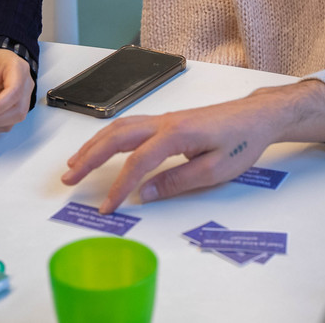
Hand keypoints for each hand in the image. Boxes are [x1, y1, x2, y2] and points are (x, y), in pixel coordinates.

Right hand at [61, 80, 324, 213]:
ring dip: (93, 145)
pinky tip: (100, 148)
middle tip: (68, 179)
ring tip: (74, 165)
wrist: (256, 116)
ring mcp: (163, 119)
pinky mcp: (166, 121)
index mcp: (175, 134)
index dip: (119, 187)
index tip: (106, 208)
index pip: (137, 163)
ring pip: (118, 128)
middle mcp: (163, 122)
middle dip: (88, 157)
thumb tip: (145, 193)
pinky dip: (108, 138)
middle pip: (116, 137)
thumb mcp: (215, 170)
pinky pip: (129, 126)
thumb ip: (177, 181)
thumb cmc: (241, 142)